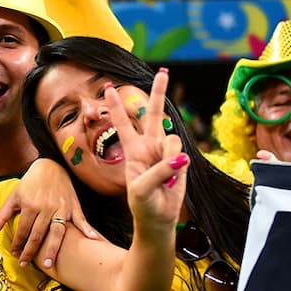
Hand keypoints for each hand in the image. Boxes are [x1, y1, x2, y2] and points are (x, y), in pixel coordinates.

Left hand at [0, 158, 97, 267]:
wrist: (51, 165)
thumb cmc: (30, 183)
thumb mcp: (13, 197)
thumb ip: (1, 216)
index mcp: (30, 206)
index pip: (22, 230)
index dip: (17, 243)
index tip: (14, 254)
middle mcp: (46, 208)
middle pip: (38, 235)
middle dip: (30, 251)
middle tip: (25, 264)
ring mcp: (61, 208)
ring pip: (57, 232)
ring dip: (53, 249)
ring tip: (48, 265)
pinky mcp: (73, 206)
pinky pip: (81, 220)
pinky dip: (87, 230)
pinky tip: (93, 240)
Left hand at [110, 69, 186, 228]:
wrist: (157, 218)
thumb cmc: (142, 204)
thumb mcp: (141, 188)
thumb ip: (159, 170)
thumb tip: (181, 159)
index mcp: (132, 150)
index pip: (122, 122)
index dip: (116, 105)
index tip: (108, 87)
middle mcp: (149, 146)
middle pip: (152, 113)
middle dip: (158, 92)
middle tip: (163, 72)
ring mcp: (165, 152)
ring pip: (172, 140)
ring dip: (168, 158)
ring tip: (163, 178)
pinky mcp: (180, 161)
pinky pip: (182, 154)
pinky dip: (178, 167)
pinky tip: (173, 179)